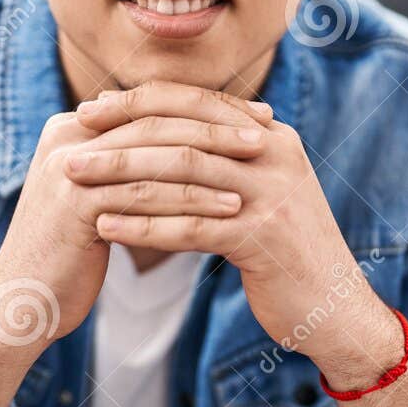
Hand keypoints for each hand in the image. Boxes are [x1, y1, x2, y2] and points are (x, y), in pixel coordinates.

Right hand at [0, 98, 269, 406]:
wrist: (24, 303)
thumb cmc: (71, 254)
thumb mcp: (100, 197)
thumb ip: (129, 163)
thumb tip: (186, 140)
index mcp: (73, 126)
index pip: (151, 100)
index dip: (206, 105)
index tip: (253, 116)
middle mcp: (67, 136)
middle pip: (157, 117)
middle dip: (216, 124)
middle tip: (265, 133)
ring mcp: (67, 167)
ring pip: (156, 152)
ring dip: (213, 160)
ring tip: (257, 167)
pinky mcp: (75, 203)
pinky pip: (148, 194)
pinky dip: (194, 198)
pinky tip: (231, 207)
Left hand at [68, 80, 394, 377]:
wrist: (336, 306)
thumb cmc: (285, 250)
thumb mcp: (262, 191)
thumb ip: (225, 159)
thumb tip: (165, 135)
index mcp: (270, 134)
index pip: (194, 101)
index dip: (139, 102)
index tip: (90, 110)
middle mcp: (273, 153)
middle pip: (183, 131)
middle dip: (120, 136)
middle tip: (71, 144)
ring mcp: (272, 194)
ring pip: (182, 173)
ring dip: (122, 176)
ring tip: (76, 182)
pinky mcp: (263, 237)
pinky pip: (190, 226)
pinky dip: (143, 224)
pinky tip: (105, 227)